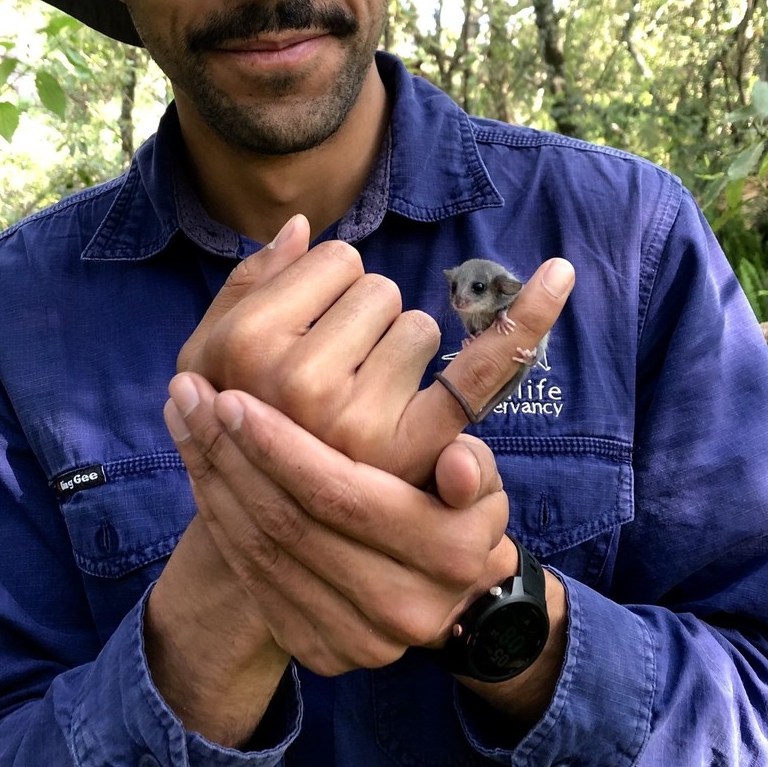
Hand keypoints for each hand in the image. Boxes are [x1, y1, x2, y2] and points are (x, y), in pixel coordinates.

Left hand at [164, 374, 512, 673]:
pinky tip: (198, 465)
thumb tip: (458, 464)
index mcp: (448, 555)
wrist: (444, 591)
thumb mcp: (480, 478)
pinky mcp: (318, 650)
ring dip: (212, 478)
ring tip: (184, 416)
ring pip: (262, 551)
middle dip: (231, 454)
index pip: (343, 495)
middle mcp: (403, 609)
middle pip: (290, 523)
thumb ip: (472, 463)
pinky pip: (252, 577)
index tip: (231, 398)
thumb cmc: (456, 508)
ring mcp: (357, 639)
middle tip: (191, 396)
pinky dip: (217, 516)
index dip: (281, 446)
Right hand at [177, 215, 574, 484]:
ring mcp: (359, 421)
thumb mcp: (207, 360)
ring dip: (400, 356)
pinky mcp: (413, 450)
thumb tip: (299, 227)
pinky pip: (481, 368)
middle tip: (332, 385)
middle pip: (379, 290)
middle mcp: (300, 385)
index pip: (336, 260)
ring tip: (362, 411)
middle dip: (365, 322)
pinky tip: (560, 275)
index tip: (305, 334)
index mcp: (246, 348)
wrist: (265, 539)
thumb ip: (247, 287)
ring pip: (419, 328)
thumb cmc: (241, 428)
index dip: (329, 289)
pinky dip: (524, 319)